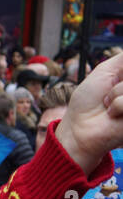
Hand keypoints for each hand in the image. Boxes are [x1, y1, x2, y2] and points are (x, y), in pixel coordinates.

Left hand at [56, 51, 122, 171]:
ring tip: (109, 104)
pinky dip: (118, 105)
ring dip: (116, 94)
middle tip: (108, 93)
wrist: (79, 128)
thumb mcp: (105, 70)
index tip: (114, 79)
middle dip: (118, 83)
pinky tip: (113, 114)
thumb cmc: (88, 101)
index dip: (121, 72)